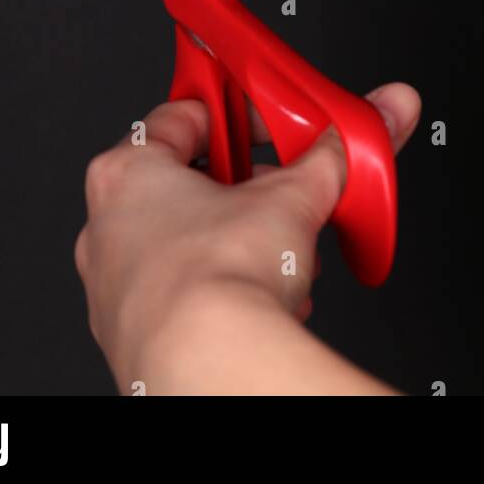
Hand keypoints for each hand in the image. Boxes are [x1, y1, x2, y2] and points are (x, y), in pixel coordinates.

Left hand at [74, 83, 419, 395]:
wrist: (211, 368)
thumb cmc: (219, 280)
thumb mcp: (294, 196)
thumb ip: (336, 151)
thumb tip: (378, 115)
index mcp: (127, 173)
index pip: (181, 116)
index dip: (235, 115)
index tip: (266, 121)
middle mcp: (105, 227)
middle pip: (183, 182)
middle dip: (243, 186)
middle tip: (283, 189)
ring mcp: (112, 286)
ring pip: (181, 242)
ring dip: (233, 241)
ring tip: (281, 251)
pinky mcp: (131, 335)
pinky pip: (178, 294)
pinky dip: (219, 288)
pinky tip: (261, 297)